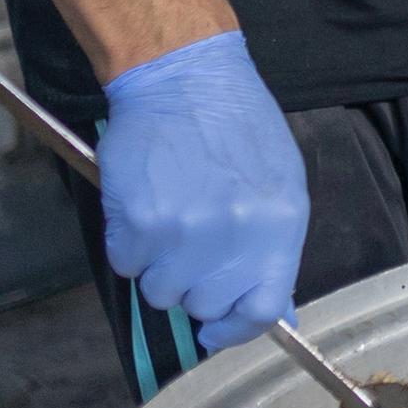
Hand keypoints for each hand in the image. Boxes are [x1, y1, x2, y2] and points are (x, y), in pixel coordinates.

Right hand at [98, 30, 306, 351]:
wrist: (183, 76)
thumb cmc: (235, 126)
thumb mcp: (278, 182)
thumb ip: (272, 246)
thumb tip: (272, 310)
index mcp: (281, 225)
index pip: (264, 310)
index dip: (236, 329)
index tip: (215, 330)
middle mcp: (237, 236)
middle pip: (204, 304)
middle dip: (192, 283)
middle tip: (188, 242)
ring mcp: (188, 234)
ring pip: (160, 290)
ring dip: (157, 264)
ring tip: (167, 214)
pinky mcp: (142, 224)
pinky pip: (126, 264)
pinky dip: (127, 243)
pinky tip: (143, 203)